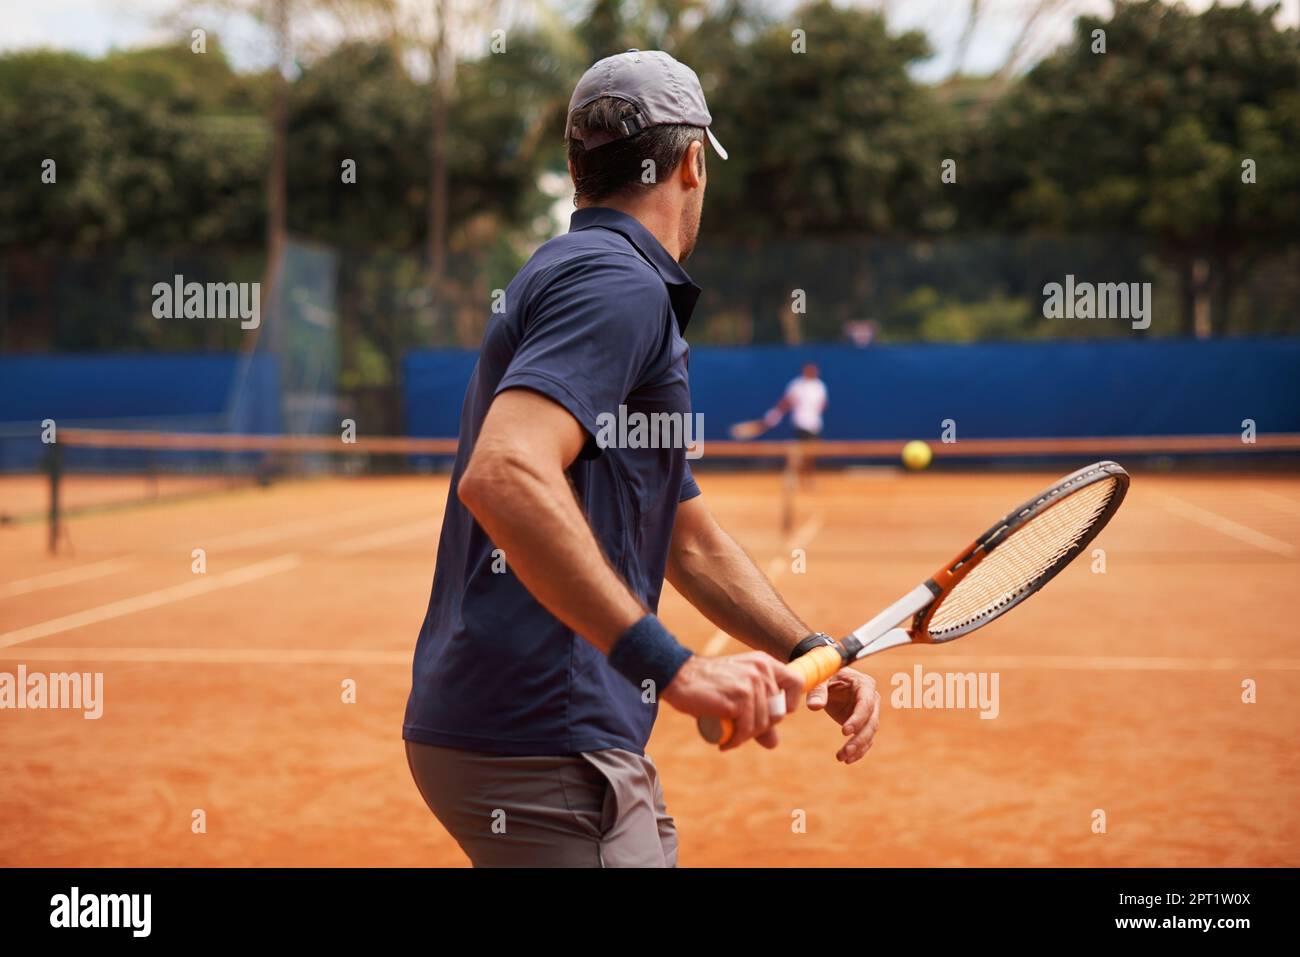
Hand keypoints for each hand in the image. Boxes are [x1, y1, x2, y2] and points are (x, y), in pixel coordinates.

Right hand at [662, 652, 804, 750]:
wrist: (677, 677)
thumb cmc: (708, 685)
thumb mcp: (738, 693)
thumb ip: (758, 714)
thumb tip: (774, 743)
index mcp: (764, 662)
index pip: (796, 682)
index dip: (789, 703)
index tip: (771, 714)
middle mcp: (760, 670)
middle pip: (778, 713)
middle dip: (760, 728)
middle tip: (740, 730)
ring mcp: (750, 684)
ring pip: (762, 724)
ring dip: (746, 737)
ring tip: (730, 736)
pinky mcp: (738, 698)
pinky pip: (746, 730)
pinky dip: (736, 740)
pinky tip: (725, 741)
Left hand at [806, 668, 879, 763]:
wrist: (828, 682)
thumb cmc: (825, 677)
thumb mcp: (820, 680)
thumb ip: (818, 691)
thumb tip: (814, 706)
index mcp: (864, 684)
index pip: (866, 703)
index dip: (857, 718)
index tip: (844, 731)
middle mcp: (872, 699)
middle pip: (871, 722)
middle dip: (859, 738)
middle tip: (845, 751)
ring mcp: (870, 713)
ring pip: (870, 733)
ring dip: (858, 747)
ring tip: (842, 757)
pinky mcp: (864, 724)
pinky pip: (865, 740)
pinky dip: (858, 751)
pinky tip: (846, 759)